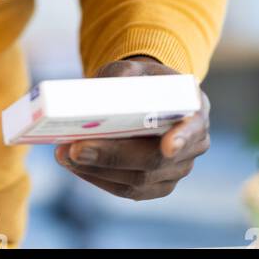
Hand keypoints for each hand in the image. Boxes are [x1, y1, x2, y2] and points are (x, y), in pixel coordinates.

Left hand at [53, 56, 209, 199]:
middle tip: (76, 148)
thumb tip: (101, 93)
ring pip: (138, 180)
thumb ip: (123, 76)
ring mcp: (176, 170)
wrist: (145, 97)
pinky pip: (127, 190)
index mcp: (194, 109)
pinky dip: (97, 177)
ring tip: (64, 154)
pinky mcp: (155, 186)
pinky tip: (73, 164)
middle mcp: (193, 145)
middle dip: (112, 156)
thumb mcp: (134, 68)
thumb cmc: (140, 80)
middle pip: (154, 160)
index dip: (182, 139)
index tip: (167, 146)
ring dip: (97, 169)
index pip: (194, 127)